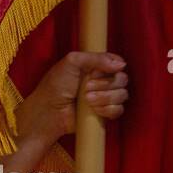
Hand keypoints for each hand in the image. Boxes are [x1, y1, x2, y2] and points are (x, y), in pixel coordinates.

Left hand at [14, 51, 129, 148]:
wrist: (49, 111)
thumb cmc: (56, 85)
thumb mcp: (72, 62)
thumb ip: (96, 58)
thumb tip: (122, 64)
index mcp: (95, 66)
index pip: (117, 63)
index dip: (112, 67)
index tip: (96, 72)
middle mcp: (102, 81)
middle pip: (122, 79)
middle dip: (105, 84)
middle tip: (86, 87)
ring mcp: (104, 98)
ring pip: (122, 95)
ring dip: (105, 97)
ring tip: (86, 100)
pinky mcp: (104, 113)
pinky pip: (118, 110)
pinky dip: (108, 109)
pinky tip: (94, 110)